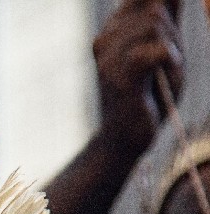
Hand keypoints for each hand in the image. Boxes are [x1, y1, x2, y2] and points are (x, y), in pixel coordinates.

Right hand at [94, 0, 182, 156]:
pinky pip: (152, 51)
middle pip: (154, 10)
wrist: (126, 136)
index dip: (160, 4)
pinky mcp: (119, 78)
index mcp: (114, 29)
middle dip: (172, 33)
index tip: (161, 43)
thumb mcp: (164, 49)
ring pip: (154, 26)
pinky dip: (168, 58)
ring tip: (163, 74)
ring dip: (171, 49)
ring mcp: (109, 58)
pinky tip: (166, 71)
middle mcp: (106, 39)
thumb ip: (166, 20)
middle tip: (167, 64)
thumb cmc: (147, 94)